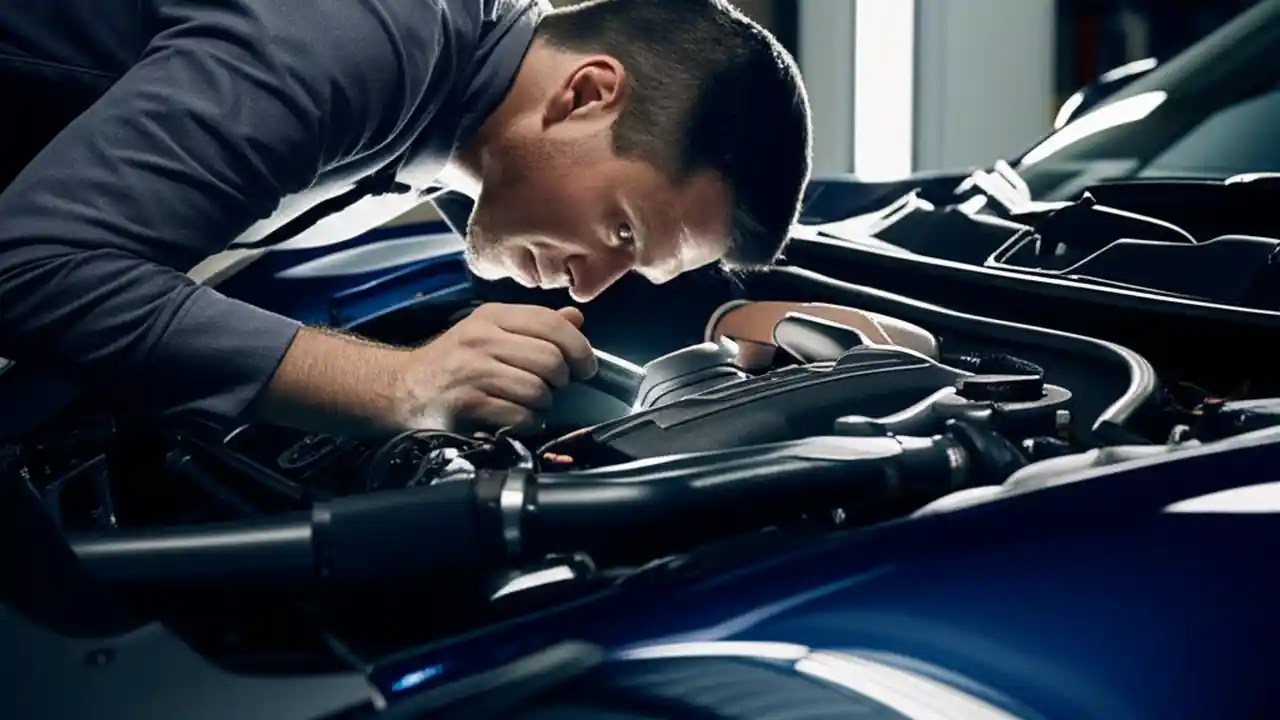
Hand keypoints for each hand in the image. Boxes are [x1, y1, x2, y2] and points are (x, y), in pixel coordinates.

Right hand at [396, 303, 596, 430]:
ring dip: (543, 403)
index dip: (579, 347)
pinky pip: (520, 416)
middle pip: (551, 359)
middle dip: (562, 379)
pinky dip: (527, 421)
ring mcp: (474, 372)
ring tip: (530, 402)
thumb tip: (576, 318)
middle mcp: (482, 339)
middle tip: (555, 386)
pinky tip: (516, 417)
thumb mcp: (489, 331)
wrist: (403, 388)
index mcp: (492, 316)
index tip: (585, 366)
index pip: (551, 324)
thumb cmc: (453, 361)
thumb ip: (534, 325)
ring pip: (538, 390)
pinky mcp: (468, 404)